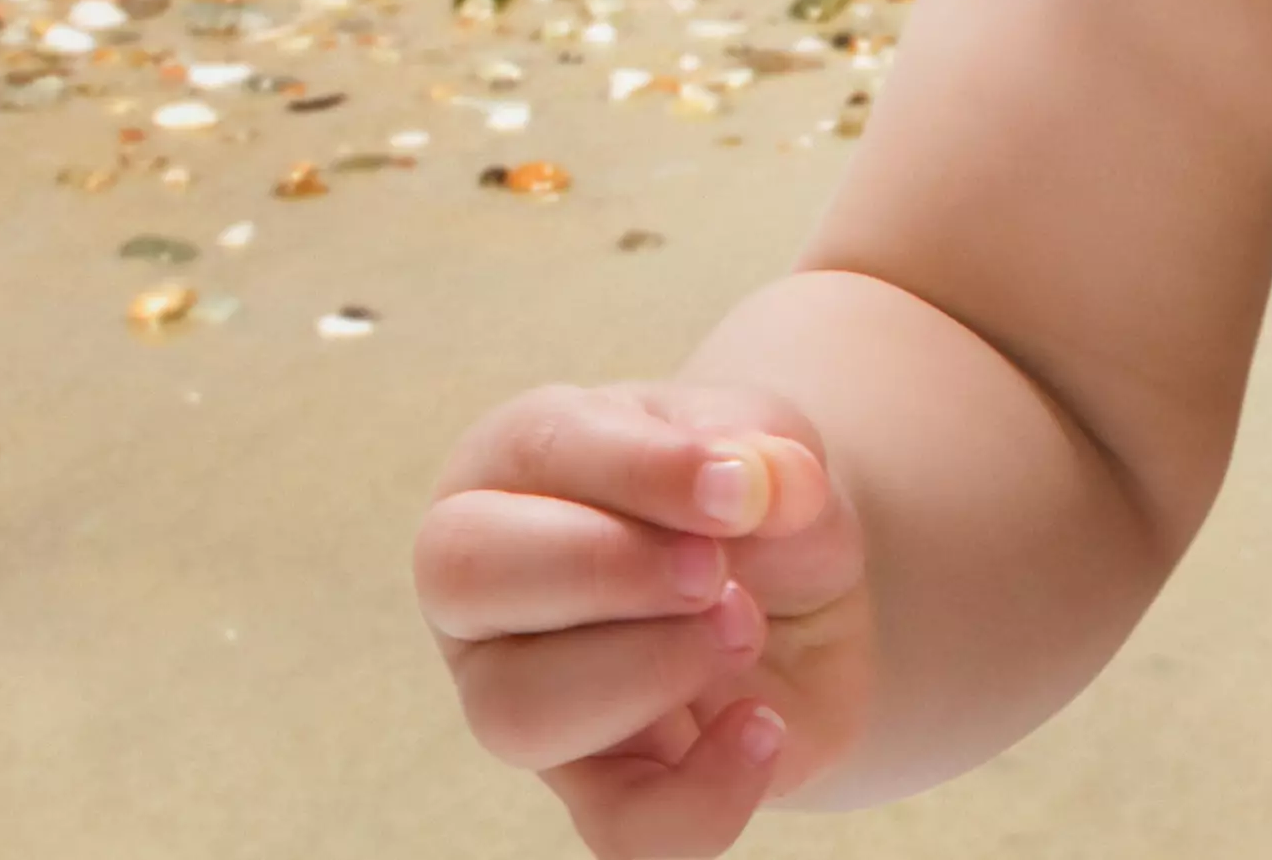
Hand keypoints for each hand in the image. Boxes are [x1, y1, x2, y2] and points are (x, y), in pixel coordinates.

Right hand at [416, 378, 870, 856]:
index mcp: (519, 463)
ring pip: (515, 712)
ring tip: (740, 630)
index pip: (532, 449)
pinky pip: (615, 826)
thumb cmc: (752, 499)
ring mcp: (521, 691)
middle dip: (608, 569)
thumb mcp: (775, 450)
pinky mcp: (592, 783)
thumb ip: (769, 458)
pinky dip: (703, 791)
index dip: (641, 470)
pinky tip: (764, 728)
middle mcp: (487, 584)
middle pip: (465, 574)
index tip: (740, 489)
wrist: (806, 595)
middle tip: (714, 570)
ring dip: (650, 669)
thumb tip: (749, 483)